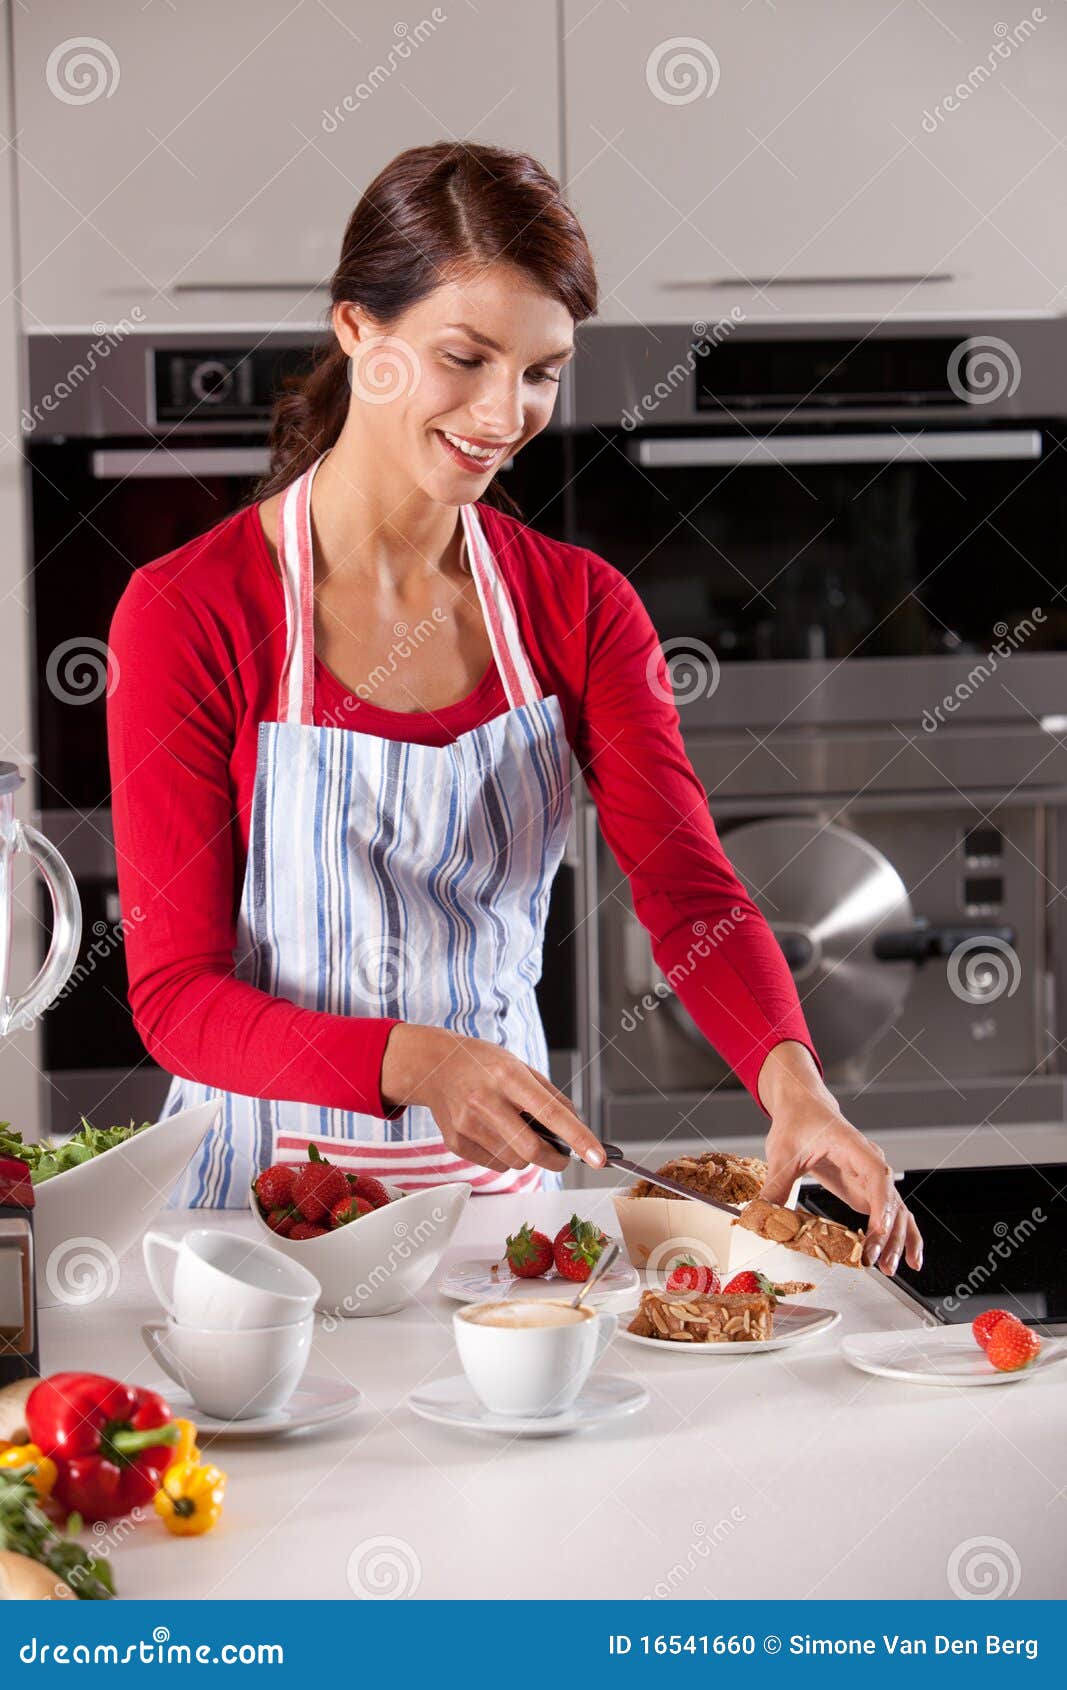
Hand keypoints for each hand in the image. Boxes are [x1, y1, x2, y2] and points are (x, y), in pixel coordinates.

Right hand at [380, 1023, 605, 1174]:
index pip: (551, 1113)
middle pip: (531, 1150)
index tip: (598, 1157)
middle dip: (554, 1159)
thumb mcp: (520, 1066)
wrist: (434, 1066)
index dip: (578, 1138)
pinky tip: (493, 1133)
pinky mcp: (456, 1142)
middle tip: (562, 1156)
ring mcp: (468, 1124)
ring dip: (526, 1156)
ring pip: (514, 1162)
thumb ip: (550, 1096)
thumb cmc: (483, 1064)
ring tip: (514, 1130)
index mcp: (508, 1077)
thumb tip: (576, 1128)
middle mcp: (486, 1100)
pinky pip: (494, 1165)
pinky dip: (504, 1156)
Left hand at [756, 1042, 922, 1275]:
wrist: (804, 1106)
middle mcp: (869, 1162)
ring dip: (897, 1239)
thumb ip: (776, 1183)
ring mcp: (871, 1178)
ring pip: (896, 1210)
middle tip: (878, 1262)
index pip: (876, 1173)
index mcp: (853, 1146)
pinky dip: (900, 1235)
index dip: (881, 1202)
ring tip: (889, 1268)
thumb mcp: (782, 1150)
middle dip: (888, 1233)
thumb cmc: (797, 1122)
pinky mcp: (866, 1189)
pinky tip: (907, 1258)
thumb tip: (762, 1213)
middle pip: (891, 1199)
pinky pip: (891, 1212)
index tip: (878, 1229)